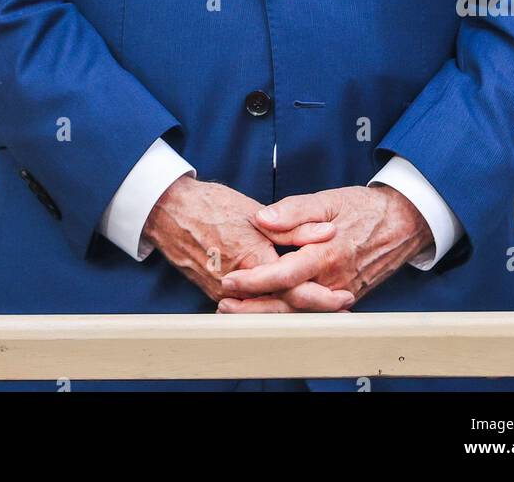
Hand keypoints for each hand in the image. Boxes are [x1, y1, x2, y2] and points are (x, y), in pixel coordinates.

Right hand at [143, 175, 352, 311]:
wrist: (170, 212)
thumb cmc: (211, 206)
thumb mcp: (256, 211)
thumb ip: (294, 226)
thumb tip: (328, 233)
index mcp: (252, 261)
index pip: (293, 288)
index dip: (321, 295)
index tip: (342, 297)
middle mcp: (238, 285)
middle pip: (282, 305)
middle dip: (313, 307)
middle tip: (341, 305)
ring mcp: (224, 292)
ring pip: (266, 307)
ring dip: (293, 306)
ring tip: (322, 304)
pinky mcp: (215, 292)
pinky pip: (249, 304)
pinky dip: (270, 302)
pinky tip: (286, 298)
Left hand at [216, 185, 432, 312]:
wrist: (403, 223)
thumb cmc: (364, 208)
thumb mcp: (329, 199)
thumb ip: (294, 211)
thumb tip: (262, 219)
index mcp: (327, 254)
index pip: (285, 274)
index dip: (255, 280)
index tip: (230, 280)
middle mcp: (334, 280)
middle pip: (288, 302)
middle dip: (254, 307)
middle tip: (224, 304)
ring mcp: (341, 293)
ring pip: (299, 311)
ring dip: (268, 312)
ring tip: (238, 310)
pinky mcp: (346, 298)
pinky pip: (314, 310)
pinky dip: (289, 312)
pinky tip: (270, 308)